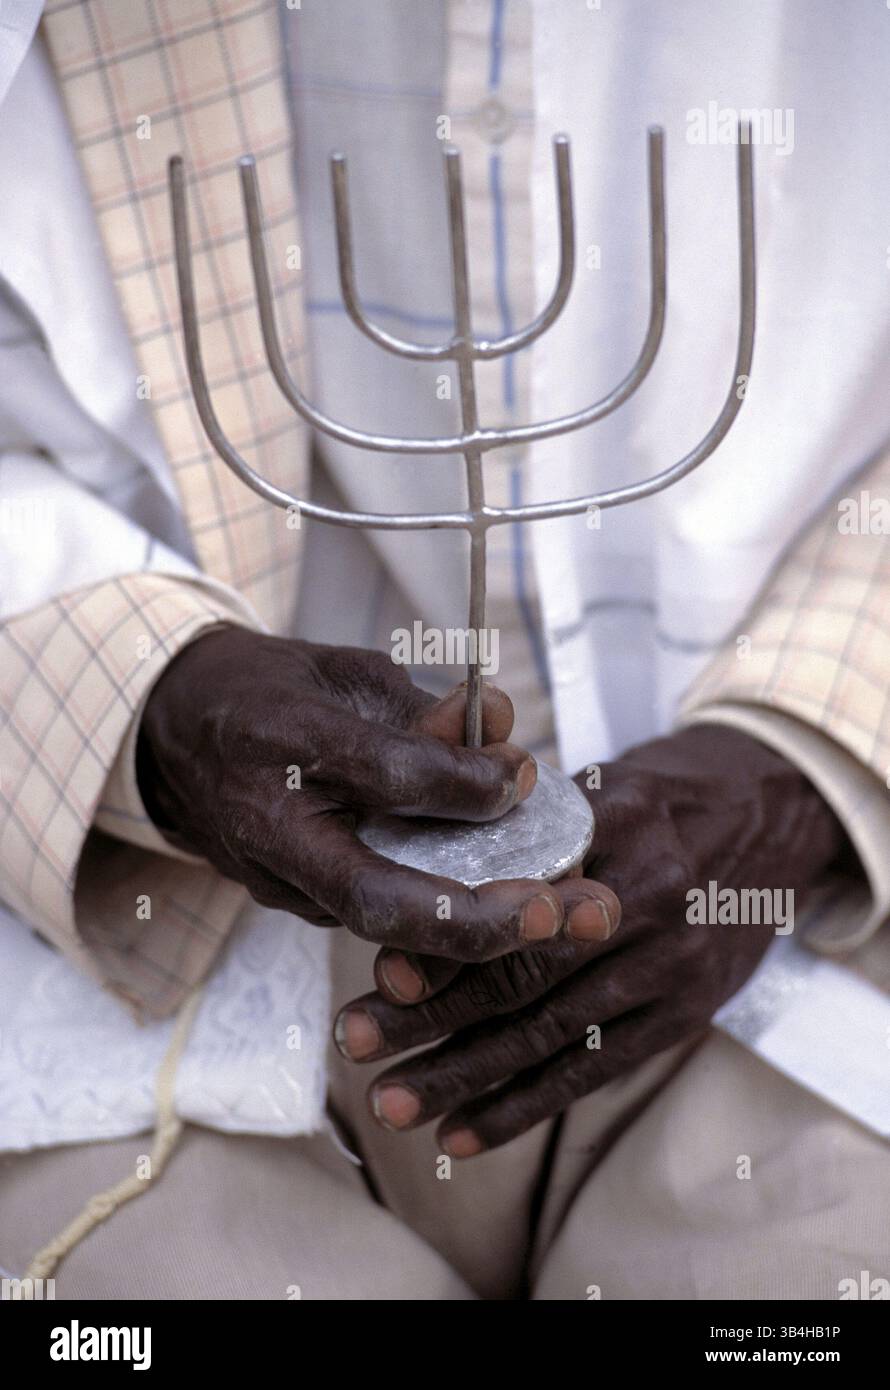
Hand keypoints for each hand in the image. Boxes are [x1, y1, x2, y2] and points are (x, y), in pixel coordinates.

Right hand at [136, 626, 615, 958]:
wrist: (175, 735)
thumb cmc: (271, 691)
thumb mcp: (343, 672)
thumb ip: (421, 708)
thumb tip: (503, 729)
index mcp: (281, 742)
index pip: (384, 774)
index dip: (461, 781)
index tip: (523, 775)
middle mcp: (273, 830)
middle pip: (379, 898)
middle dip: (477, 917)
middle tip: (557, 911)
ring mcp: (279, 882)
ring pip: (387, 929)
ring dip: (486, 934)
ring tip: (573, 920)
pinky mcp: (297, 907)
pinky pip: (383, 924)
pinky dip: (456, 923)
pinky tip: (527, 913)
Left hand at [334, 723, 847, 1153]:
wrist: (769, 819)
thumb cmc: (659, 798)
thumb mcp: (600, 784)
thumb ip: (526, 831)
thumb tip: (415, 890)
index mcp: (617, 827)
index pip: (520, 898)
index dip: (448, 943)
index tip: (378, 970)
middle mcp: (647, 899)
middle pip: (525, 973)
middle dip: (431, 1017)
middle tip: (356, 1044)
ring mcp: (672, 965)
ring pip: (551, 1033)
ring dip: (464, 1075)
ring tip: (391, 1102)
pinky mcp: (685, 1013)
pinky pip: (594, 1069)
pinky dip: (524, 1107)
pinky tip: (463, 1135)